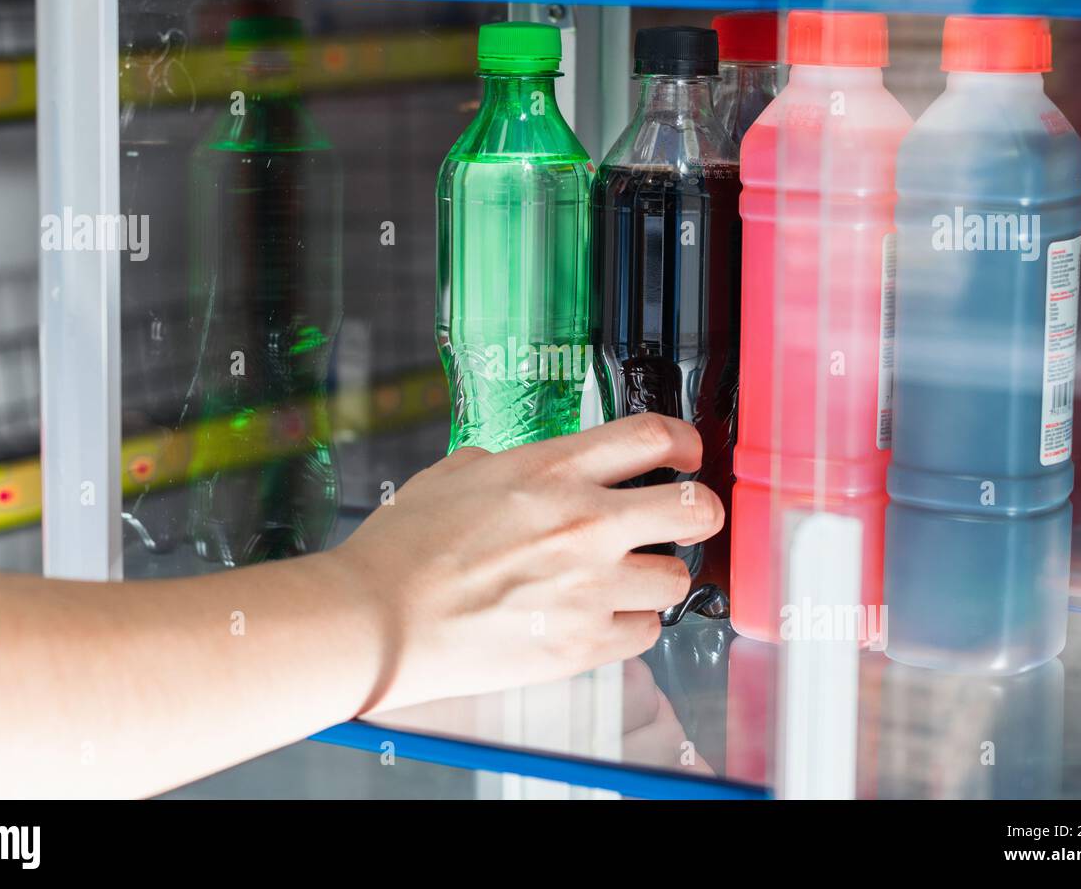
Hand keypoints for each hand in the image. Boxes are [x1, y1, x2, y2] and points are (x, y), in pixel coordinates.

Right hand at [333, 413, 724, 713]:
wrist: (378, 619)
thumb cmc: (404, 549)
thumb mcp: (453, 474)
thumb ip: (503, 463)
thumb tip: (517, 464)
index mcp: (551, 470)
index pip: (652, 436)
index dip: (685, 441)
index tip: (687, 454)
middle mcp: (584, 523)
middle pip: (694, 507)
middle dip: (702, 510)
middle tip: (690, 517)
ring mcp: (589, 587)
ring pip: (676, 578)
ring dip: (658, 576)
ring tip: (629, 580)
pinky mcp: (582, 645)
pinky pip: (646, 633)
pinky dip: (632, 625)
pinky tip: (605, 619)